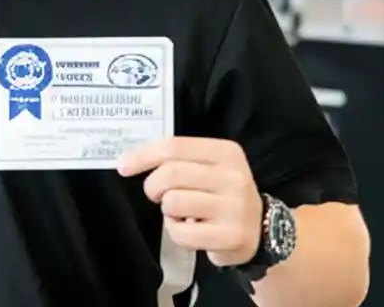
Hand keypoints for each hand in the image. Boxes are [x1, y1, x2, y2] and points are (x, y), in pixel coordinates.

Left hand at [117, 136, 262, 267]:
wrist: (261, 231)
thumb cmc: (221, 195)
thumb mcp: (209, 167)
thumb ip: (177, 159)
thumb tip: (127, 161)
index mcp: (226, 152)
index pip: (173, 147)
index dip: (142, 156)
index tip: (123, 166)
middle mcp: (234, 177)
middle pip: (169, 174)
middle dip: (153, 187)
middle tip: (158, 195)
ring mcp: (235, 207)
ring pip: (172, 203)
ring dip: (167, 211)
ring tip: (183, 213)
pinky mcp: (231, 236)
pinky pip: (180, 232)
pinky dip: (176, 232)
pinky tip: (191, 229)